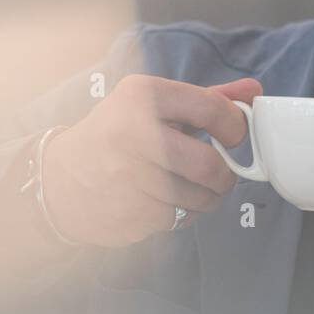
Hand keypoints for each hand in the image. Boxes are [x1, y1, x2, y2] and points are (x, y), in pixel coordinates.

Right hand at [39, 75, 261, 246]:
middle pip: (209, 164)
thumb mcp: (152, 105)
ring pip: (198, 199)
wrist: (59, 180)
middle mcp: (132, 133)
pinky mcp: (128, 215)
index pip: (211, 108)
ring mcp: (128, 178)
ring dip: (206, 199)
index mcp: (141, 96)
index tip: (236, 136)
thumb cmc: (116, 135)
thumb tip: (254, 92)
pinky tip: (163, 202)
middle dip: (226, 175)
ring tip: (192, 189)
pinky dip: (181, 215)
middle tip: (222, 175)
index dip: (236, 126)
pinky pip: (178, 221)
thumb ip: (205, 99)